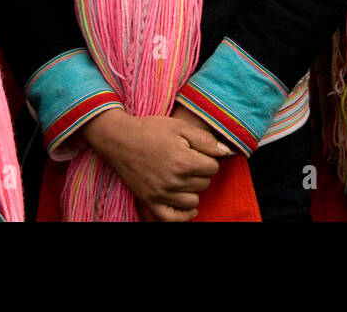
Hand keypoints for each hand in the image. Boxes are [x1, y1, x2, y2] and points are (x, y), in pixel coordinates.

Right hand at [79, 107, 230, 220]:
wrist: (120, 139)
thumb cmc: (151, 130)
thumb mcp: (180, 127)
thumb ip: (206, 140)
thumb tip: (226, 152)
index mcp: (183, 162)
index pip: (213, 168)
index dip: (209, 157)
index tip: (199, 151)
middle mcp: (174, 182)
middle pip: (204, 183)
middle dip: (201, 171)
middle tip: (189, 159)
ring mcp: (161, 194)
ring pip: (193, 201)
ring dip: (193, 189)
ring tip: (184, 176)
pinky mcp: (150, 202)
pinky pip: (173, 219)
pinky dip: (184, 214)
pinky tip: (187, 205)